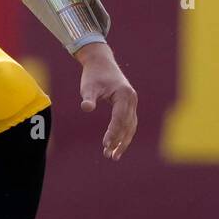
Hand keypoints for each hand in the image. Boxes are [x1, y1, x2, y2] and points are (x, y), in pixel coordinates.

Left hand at [76, 43, 136, 159]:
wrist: (100, 62)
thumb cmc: (93, 75)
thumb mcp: (88, 86)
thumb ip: (88, 98)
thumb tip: (86, 108)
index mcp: (124, 95)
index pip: (120, 118)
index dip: (113, 132)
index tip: (105, 145)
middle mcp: (131, 99)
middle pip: (128, 125)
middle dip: (119, 141)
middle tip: (110, 156)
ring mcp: (132, 102)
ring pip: (130, 126)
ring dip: (123, 141)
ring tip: (113, 155)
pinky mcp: (129, 105)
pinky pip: (129, 123)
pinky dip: (123, 134)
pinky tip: (116, 144)